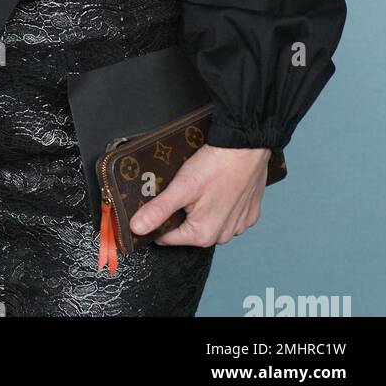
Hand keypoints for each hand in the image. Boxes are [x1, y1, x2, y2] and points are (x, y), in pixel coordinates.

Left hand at [128, 143, 270, 246]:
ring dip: (200, 209)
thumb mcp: (181, 187)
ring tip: (200, 186)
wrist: (247, 148)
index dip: (156, 221)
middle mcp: (222, 236)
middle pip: (188, 230)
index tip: (156, 203)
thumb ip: (158, 210)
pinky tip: (218, 188)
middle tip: (179, 189)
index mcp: (202, 235)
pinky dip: (220, 204)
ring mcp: (238, 226)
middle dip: (180, 212)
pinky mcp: (249, 214)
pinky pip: (228, 215)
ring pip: (208, 222)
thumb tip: (136, 228)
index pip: (166, 238)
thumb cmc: (216, 166)